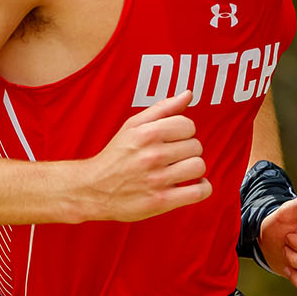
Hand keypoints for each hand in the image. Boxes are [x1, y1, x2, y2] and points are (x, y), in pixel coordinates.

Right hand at [80, 93, 211, 222]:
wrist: (93, 190)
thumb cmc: (116, 156)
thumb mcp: (133, 126)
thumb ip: (163, 108)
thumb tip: (189, 94)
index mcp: (146, 134)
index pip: (188, 125)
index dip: (184, 132)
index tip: (174, 139)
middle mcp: (152, 155)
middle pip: (195, 146)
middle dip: (187, 150)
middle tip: (173, 156)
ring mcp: (157, 180)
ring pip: (198, 166)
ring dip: (193, 168)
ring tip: (181, 170)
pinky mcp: (161, 201)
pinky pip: (199, 192)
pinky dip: (203, 188)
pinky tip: (195, 185)